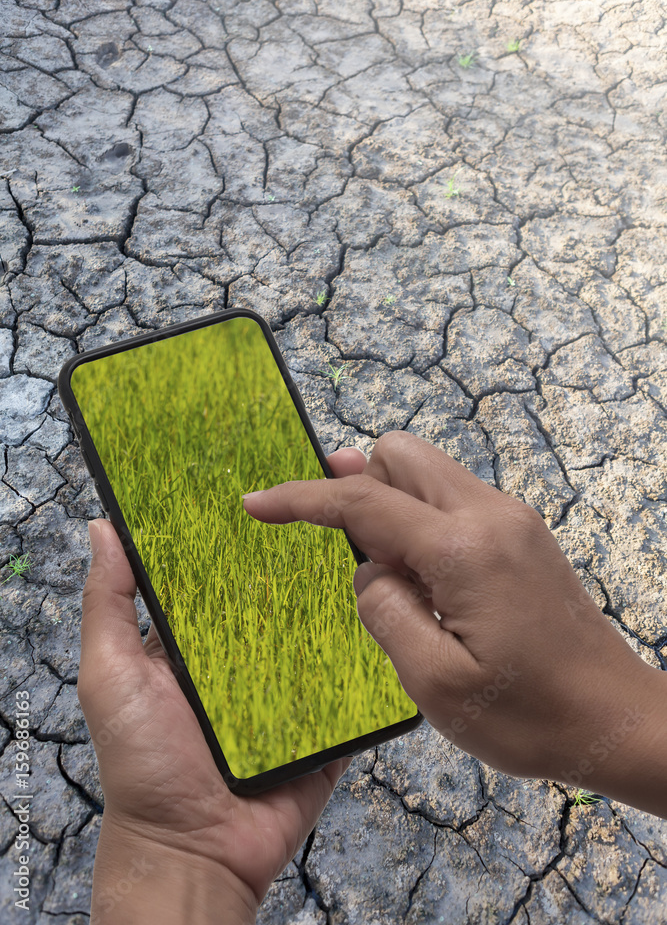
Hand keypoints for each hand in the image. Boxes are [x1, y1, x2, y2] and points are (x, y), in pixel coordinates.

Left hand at [79, 449, 360, 923]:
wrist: (198, 853)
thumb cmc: (144, 764)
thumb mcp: (112, 676)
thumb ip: (110, 605)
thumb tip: (104, 525)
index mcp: (204, 628)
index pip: (231, 559)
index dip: (251, 519)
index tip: (276, 466)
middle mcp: (252, 644)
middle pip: (287, 580)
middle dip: (313, 539)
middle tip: (348, 485)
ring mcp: (296, 676)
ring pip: (331, 616)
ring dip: (354, 581)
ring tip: (387, 527)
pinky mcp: (330, 712)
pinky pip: (358, 671)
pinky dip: (377, 642)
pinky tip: (404, 596)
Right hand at [243, 431, 666, 818]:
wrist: (615, 720)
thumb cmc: (529, 716)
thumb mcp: (436, 683)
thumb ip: (385, 611)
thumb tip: (369, 569)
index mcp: (463, 548)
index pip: (364, 500)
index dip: (302, 499)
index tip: (256, 503)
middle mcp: (489, 514)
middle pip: (402, 455)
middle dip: (357, 484)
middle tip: (339, 544)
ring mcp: (511, 519)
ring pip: (428, 472)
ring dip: (390, 503)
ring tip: (383, 572)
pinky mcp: (522, 533)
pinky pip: (453, 499)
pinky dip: (421, 520)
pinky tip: (421, 577)